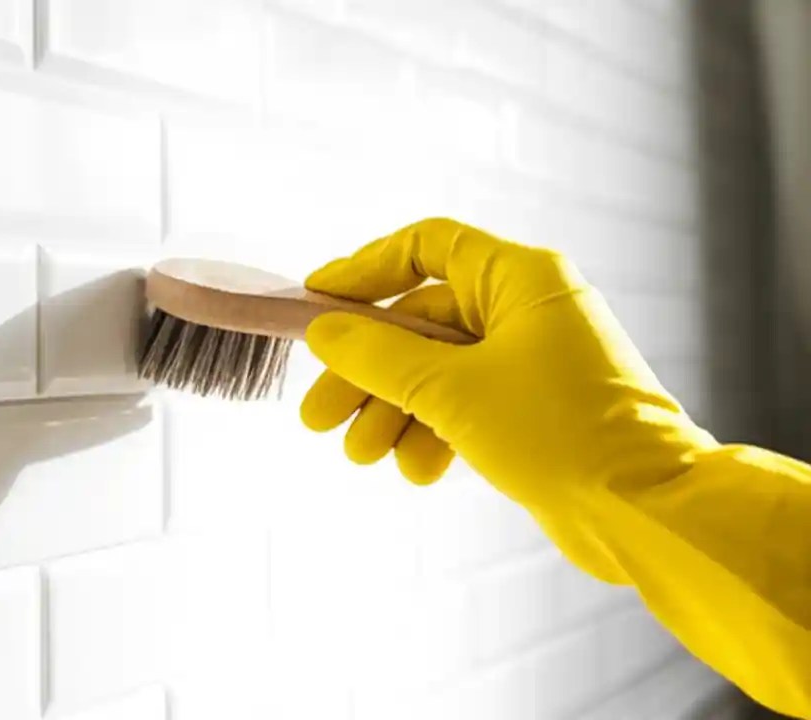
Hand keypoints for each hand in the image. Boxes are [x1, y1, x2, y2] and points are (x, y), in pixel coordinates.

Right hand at [300, 219, 715, 573]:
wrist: (647, 513)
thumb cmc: (560, 433)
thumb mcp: (451, 389)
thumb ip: (378, 357)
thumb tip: (325, 332)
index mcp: (519, 278)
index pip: (425, 247)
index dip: (364, 271)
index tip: (316, 305)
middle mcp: (527, 310)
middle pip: (419, 323)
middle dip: (365, 373)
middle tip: (317, 416)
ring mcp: (533, 362)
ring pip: (437, 372)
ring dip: (392, 413)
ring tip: (361, 454)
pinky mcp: (535, 410)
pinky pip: (466, 408)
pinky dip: (434, 435)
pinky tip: (416, 471)